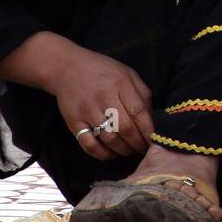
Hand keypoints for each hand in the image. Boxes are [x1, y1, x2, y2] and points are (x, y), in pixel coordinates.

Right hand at [50, 46, 154, 160]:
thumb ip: (142, 94)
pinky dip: (103, 154)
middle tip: (144, 149)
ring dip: (124, 150)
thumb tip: (153, 120)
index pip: (138, 112)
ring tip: (130, 151)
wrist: (66, 67)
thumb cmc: (102, 71)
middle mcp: (104, 97)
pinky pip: (90, 145)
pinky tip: (111, 153)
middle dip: (139, 144)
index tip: (155, 141)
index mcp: (120, 83)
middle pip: (125, 128)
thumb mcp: (127, 73)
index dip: (149, 130)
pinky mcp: (74, 122)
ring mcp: (87, 110)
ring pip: (110, 139)